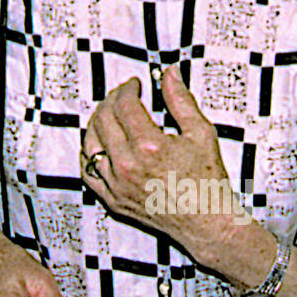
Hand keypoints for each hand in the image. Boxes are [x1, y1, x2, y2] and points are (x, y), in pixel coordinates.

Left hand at [81, 65, 246, 262]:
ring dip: (97, 123)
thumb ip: (180, 100)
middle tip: (122, 96)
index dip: (127, 89)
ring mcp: (117, 185)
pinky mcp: (112, 200)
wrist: (207, 223)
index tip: (134, 85)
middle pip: (103, 120)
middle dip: (111, 101)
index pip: (124, 105)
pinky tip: (99, 142)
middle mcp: (128, 166)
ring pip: (91, 143)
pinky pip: (88, 171)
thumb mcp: (201, 133)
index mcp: (149, 146)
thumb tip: (169, 73)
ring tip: (110, 115)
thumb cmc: (208, 179)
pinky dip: (89, 153)